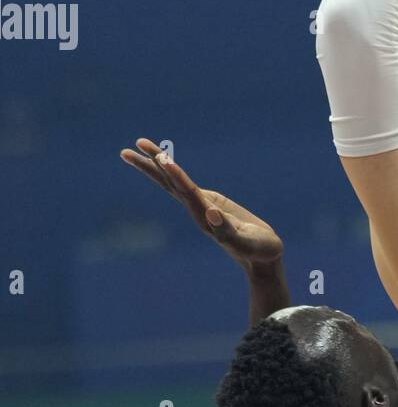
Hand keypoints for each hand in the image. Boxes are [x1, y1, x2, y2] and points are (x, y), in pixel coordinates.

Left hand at [120, 139, 283, 269]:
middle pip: (168, 184)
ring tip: (140, 147)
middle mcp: (197, 210)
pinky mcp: (210, 203)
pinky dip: (174, 173)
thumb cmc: (258, 251)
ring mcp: (201, 206)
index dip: (173, 174)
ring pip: (174, 182)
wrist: (262, 260)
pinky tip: (166, 166)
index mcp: (205, 216)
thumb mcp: (245, 242)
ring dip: (157, 165)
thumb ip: (228, 231)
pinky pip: (186, 184)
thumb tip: (210, 213)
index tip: (160, 158)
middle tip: (126, 151)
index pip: (185, 190)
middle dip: (149, 166)